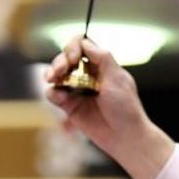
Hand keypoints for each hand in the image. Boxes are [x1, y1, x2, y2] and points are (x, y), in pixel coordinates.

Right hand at [44, 37, 174, 178]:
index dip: (73, 47)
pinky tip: (59, 96)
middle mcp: (87, 75)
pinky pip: (53, 94)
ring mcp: (77, 89)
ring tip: (52, 78)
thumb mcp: (118, 78)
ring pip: (57, 74)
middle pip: (65, 58)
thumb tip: (85, 42)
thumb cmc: (126, 107)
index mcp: (100, 65)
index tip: (73, 58)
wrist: (124, 136)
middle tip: (60, 70)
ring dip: (52, 72)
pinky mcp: (69, 106)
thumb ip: (102, 58)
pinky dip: (53, 92)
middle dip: (60, 60)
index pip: (81, 46)